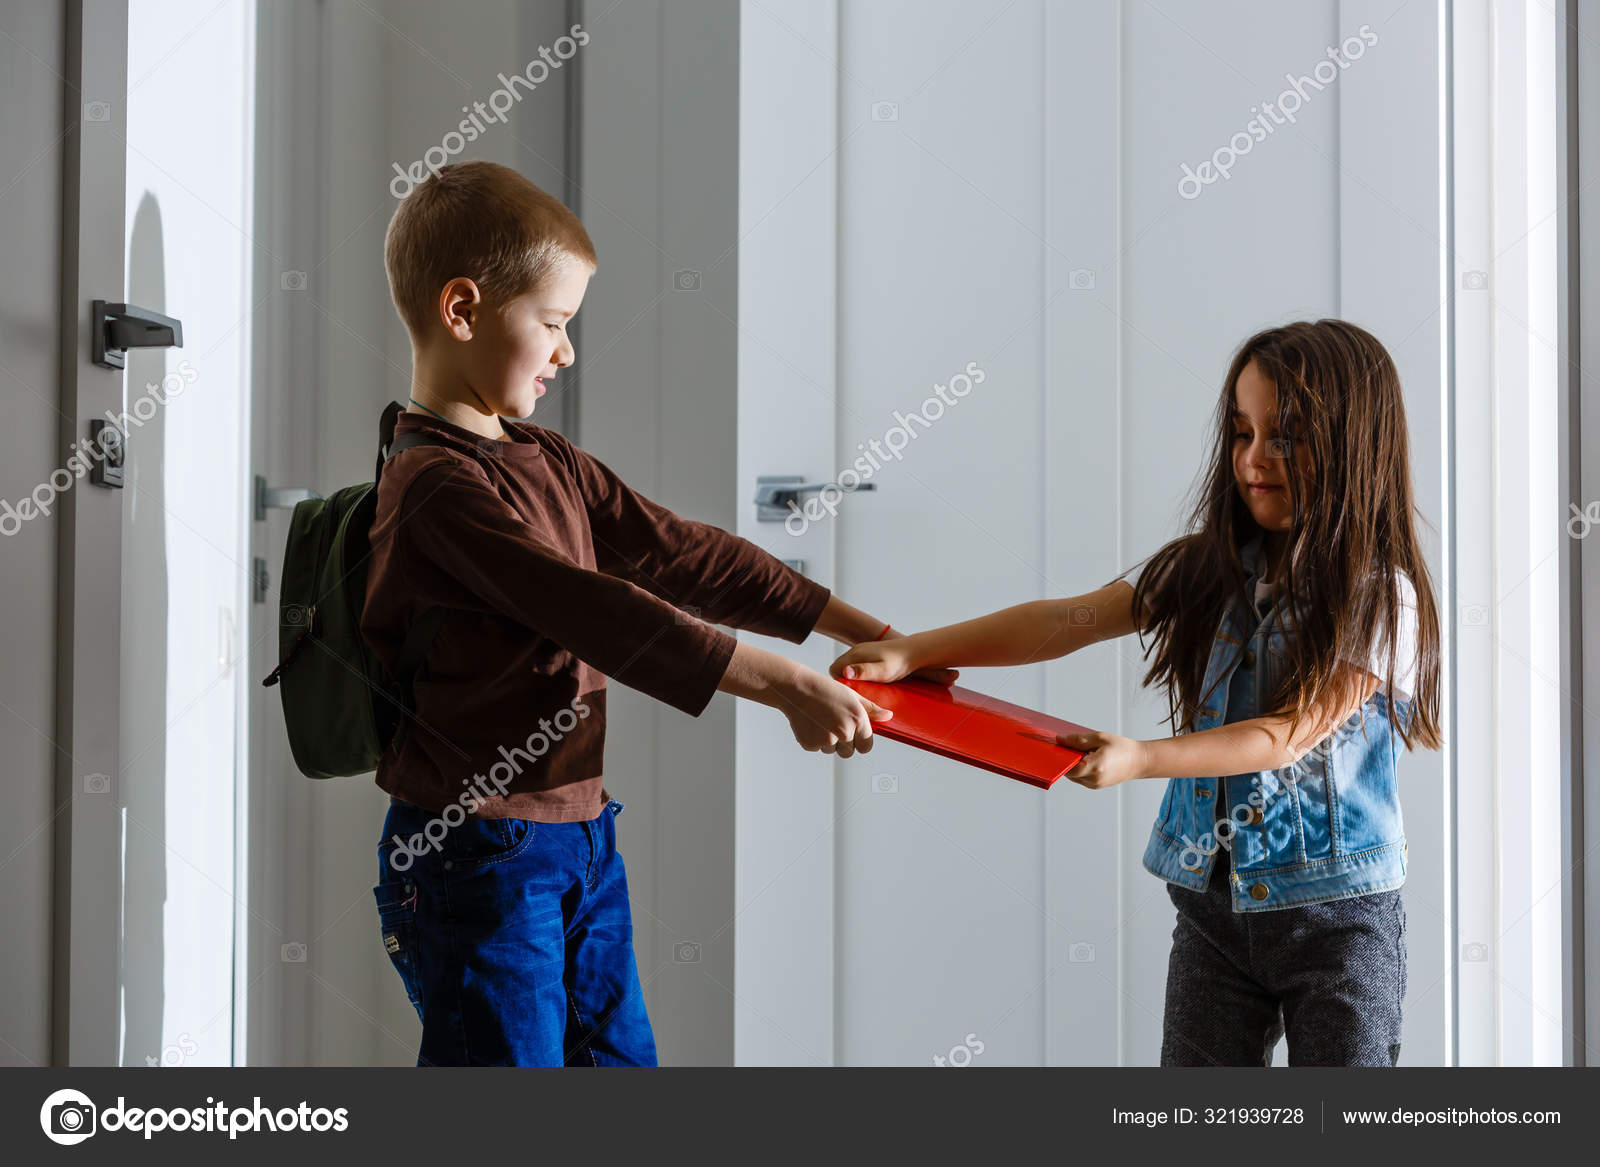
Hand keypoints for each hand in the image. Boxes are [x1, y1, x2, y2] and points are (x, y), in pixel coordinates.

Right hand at [777, 669, 892, 757]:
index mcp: (857, 720)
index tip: (853, 734)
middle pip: (849, 752)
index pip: (866, 746)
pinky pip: (816, 748)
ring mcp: (826, 740)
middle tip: (834, 724)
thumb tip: (888, 716)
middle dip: (843, 743)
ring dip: (828, 741)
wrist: (797, 688)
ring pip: (831, 750)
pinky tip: (811, 723)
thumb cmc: (825, 690)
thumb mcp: (852, 695)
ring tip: (821, 720)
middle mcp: (844, 732)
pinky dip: (814, 739)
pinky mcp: (810, 744)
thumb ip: (871, 709)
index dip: (860, 741)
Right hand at [828, 630, 958, 685]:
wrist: (915, 651)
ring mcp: (864, 652)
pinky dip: (862, 675)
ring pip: (850, 668)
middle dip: (847, 682)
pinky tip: (873, 682)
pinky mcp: (871, 655)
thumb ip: (863, 672)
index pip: (834, 669)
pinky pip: (859, 666)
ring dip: (855, 679)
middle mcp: (857, 651)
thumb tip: (845, 672)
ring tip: (867, 688)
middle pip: (841, 669)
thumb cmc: (899, 662)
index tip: (852, 691)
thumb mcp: (882, 670)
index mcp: (855, 655)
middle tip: (859, 692)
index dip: (839, 682)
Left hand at [1056, 730, 1149, 788]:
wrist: (1139, 761)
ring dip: (1073, 765)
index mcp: (1095, 767)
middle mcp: (1094, 779)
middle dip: (1066, 760)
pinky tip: (1086, 759)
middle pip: (1068, 772)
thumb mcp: (1100, 738)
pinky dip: (1079, 769)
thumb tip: (1061, 740)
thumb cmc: (1123, 748)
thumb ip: (1079, 740)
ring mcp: (1094, 785)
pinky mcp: (1095, 786)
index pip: (1067, 766)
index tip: (1058, 748)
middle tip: (1070, 747)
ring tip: (1082, 752)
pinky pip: (1080, 778)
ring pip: (1073, 776)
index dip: (1060, 757)